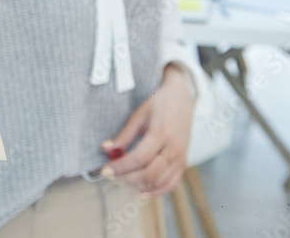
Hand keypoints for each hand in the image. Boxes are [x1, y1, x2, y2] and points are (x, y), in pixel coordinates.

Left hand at [101, 65, 194, 195]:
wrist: (182, 97)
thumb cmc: (160, 103)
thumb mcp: (139, 114)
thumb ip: (124, 135)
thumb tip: (106, 149)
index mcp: (162, 132)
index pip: (139, 158)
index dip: (121, 167)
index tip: (105, 169)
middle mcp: (174, 147)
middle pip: (149, 173)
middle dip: (126, 178)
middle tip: (111, 175)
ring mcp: (181, 156)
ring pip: (160, 182)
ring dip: (138, 185)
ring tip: (123, 179)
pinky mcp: (184, 161)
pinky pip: (171, 183)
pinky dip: (157, 191)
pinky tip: (142, 192)